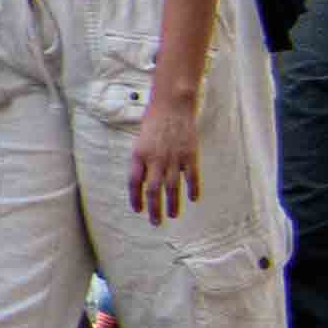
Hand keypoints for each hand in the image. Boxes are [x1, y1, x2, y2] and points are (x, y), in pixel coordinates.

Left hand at [125, 77, 202, 232]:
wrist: (172, 105)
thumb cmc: (154, 122)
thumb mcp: (140, 140)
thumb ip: (142, 161)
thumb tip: (143, 182)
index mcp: (139, 155)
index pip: (134, 183)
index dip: (135, 198)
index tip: (138, 210)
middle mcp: (155, 159)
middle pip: (153, 190)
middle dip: (154, 209)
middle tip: (156, 222)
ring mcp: (173, 158)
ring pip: (172, 188)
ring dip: (172, 204)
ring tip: (172, 215)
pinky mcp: (190, 155)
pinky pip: (192, 177)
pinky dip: (193, 189)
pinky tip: (193, 199)